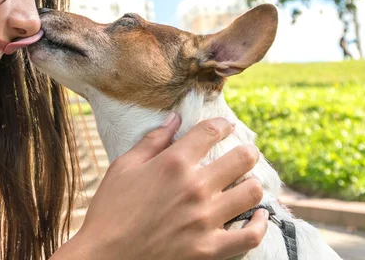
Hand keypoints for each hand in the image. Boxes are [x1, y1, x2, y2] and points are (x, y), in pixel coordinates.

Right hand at [52, 114, 267, 259]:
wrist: (103, 258)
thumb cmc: (109, 210)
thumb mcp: (124, 167)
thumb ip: (152, 140)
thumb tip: (174, 119)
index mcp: (173, 163)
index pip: (211, 132)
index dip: (223, 125)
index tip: (226, 126)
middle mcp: (194, 187)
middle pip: (242, 158)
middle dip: (247, 152)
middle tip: (245, 154)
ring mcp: (204, 220)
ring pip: (251, 192)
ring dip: (252, 184)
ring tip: (246, 184)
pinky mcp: (209, 249)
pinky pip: (249, 236)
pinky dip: (260, 225)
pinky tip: (260, 216)